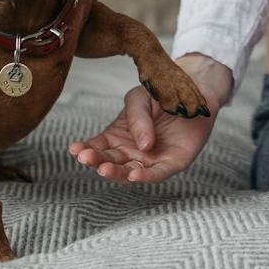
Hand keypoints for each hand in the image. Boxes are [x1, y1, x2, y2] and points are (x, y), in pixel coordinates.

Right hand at [67, 55, 229, 184]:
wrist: (193, 91)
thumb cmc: (162, 95)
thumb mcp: (139, 99)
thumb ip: (136, 119)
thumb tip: (142, 146)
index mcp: (118, 137)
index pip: (97, 148)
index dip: (84, 150)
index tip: (75, 150)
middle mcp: (131, 152)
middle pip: (109, 162)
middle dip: (96, 161)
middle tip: (86, 157)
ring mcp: (150, 160)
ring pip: (129, 172)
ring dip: (116, 173)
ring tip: (104, 168)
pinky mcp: (172, 163)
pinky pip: (157, 173)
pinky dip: (146, 176)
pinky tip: (134, 174)